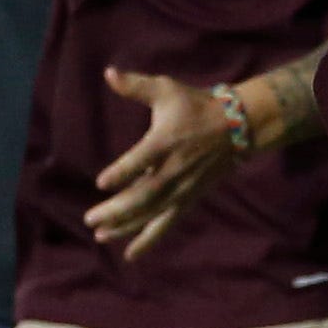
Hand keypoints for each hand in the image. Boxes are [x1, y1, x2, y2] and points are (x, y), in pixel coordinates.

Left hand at [84, 67, 240, 254]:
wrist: (237, 127)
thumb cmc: (196, 106)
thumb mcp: (167, 89)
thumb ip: (136, 85)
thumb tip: (108, 73)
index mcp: (165, 142)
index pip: (141, 161)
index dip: (122, 173)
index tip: (102, 183)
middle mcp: (174, 170)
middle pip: (144, 196)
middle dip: (117, 211)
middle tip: (91, 219)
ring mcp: (182, 188)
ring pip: (152, 213)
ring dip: (126, 226)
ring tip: (101, 235)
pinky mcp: (188, 199)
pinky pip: (166, 223)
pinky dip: (149, 239)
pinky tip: (130, 254)